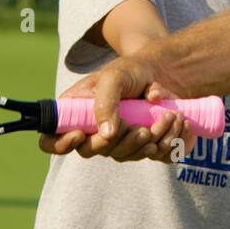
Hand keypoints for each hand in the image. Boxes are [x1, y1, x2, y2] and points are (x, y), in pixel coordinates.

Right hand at [38, 60, 195, 163]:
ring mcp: (118, 143)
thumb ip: (105, 102)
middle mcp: (93, 132)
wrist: (165, 74)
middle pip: (93, 152)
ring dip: (151, 138)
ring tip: (168, 115)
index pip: (50, 141)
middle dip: (122, 141)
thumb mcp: (114, 76)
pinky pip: (155, 156)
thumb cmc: (131, 71)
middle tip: (141, 126)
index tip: (78, 135)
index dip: (59, 144)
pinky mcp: (144, 148)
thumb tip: (106, 135)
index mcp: (76, 114)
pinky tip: (178, 123)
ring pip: (128, 156)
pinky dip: (170, 141)